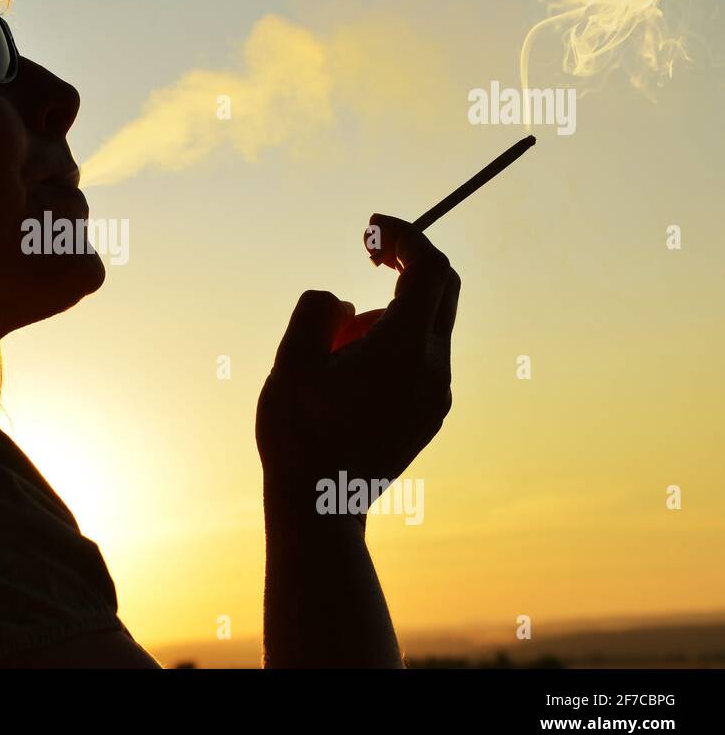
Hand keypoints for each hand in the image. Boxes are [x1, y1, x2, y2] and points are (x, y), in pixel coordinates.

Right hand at [256, 215, 458, 511]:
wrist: (320, 507)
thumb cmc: (298, 434)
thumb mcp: (291, 360)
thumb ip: (318, 312)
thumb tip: (347, 302)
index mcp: (404, 350)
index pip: (429, 269)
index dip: (405, 237)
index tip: (372, 228)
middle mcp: (433, 369)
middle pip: (443, 290)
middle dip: (408, 262)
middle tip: (370, 252)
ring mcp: (436, 394)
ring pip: (427, 325)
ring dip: (389, 310)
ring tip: (333, 343)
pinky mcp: (430, 413)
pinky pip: (421, 356)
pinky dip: (393, 340)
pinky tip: (348, 368)